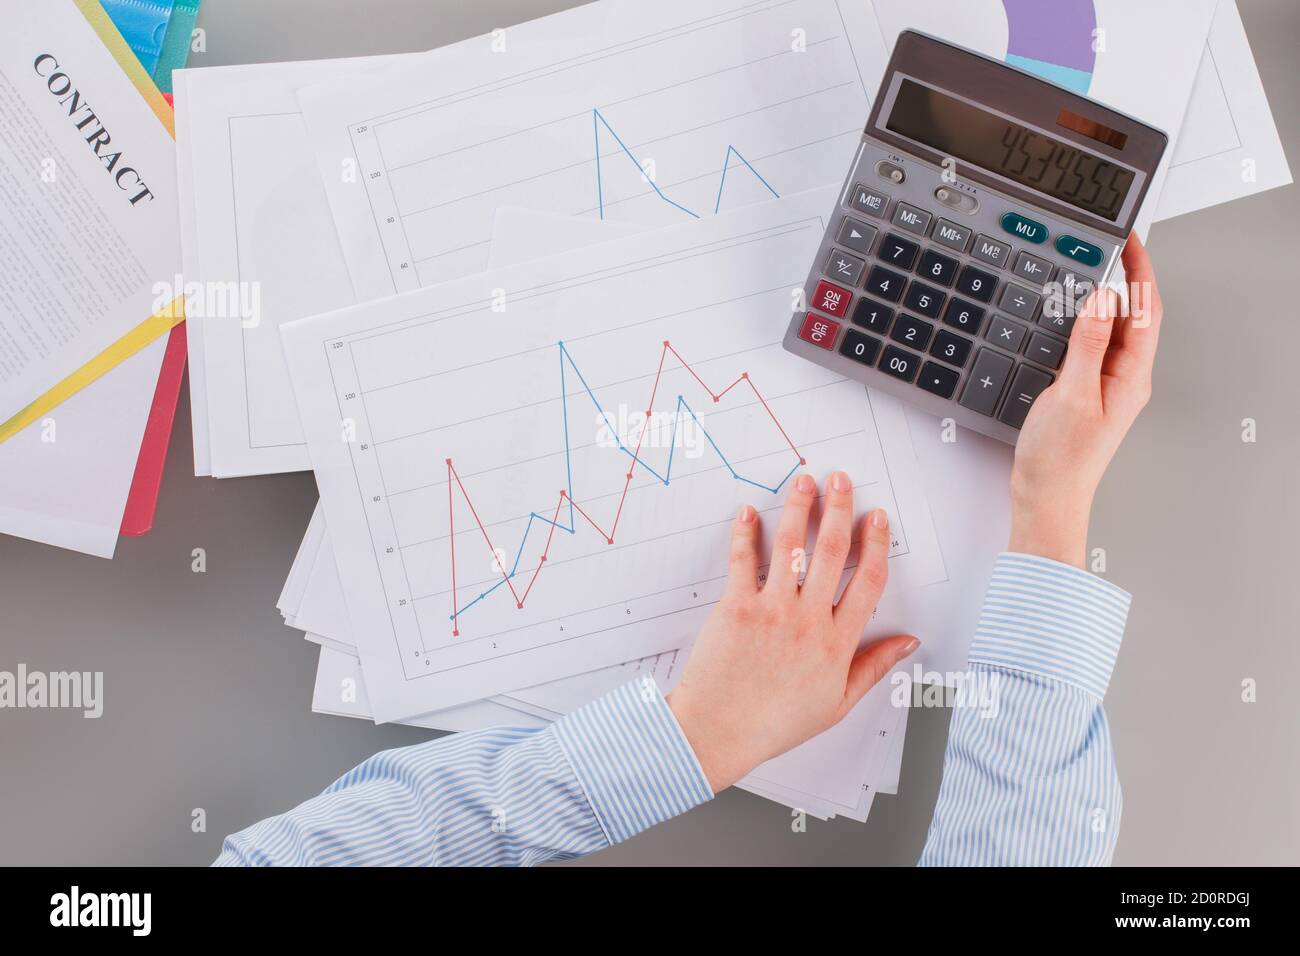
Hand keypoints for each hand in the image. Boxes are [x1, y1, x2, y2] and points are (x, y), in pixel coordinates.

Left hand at [667, 472, 918, 791]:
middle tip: (842, 479)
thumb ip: (874, 667)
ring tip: (804, 480)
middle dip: (840, 508)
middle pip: (833, 551)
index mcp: (837, 643)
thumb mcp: (837, 703)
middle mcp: (809, 620)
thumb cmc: (775, 722)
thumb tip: (907, 642)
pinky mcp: (737, 607)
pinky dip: (746, 532)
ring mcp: (773, 611)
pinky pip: (743, 560)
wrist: (719, 731)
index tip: (877, 518)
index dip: (875, 543)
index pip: (868, 580)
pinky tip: (749, 511)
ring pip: (793, 546)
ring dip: (800, 507)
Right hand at [1009, 233, 1163, 567]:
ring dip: (1095, 302)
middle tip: (1097, 250)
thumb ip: (1087, 344)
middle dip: (1118, 279)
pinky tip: (1060, 321)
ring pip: (1106, 330)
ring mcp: (1104, 385)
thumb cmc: (1060, 459)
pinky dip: (1077, 325)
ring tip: (1074, 279)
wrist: (1045, 497)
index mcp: (1131, 376)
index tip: (1128, 240)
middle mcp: (1124, 378)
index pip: (1145, 311)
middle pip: (1130, 315)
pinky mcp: (1083, 391)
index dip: (1139, 271)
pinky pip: (1087, 347)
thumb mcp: (1070, 394)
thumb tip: (1102, 300)